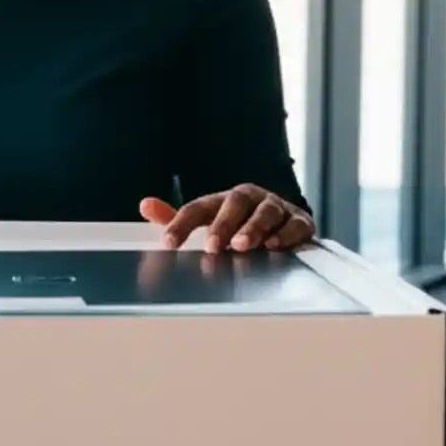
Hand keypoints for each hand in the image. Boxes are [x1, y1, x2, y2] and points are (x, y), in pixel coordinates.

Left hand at [139, 184, 314, 252]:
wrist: (283, 222)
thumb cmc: (237, 223)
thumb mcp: (207, 220)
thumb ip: (176, 218)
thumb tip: (145, 206)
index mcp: (223, 199)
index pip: (198, 208)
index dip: (182, 224)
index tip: (168, 243)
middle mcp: (250, 199)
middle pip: (236, 203)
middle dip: (223, 224)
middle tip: (213, 246)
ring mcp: (276, 208)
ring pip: (266, 212)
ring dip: (253, 228)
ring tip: (241, 245)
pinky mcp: (300, 221)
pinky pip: (297, 224)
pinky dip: (287, 234)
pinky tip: (275, 246)